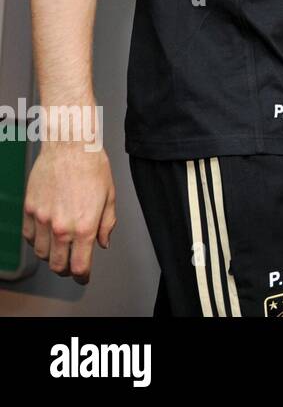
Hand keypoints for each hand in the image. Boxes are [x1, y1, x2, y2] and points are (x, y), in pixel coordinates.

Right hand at [23, 141, 116, 283]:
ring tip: (61, 248)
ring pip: (42, 253)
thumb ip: (107, 224)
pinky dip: (38, 241)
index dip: (82, 276)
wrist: (70, 147)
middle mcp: (61, 226)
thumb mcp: (110, 197)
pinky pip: (29, 237)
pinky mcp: (29, 209)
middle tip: (72, 266)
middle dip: (66, 270)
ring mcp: (42, 219)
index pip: (79, 265)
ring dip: (52, 256)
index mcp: (85, 226)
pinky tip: (47, 235)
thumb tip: (103, 243)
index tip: (83, 277)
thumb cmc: (93, 167)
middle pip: (58, 264)